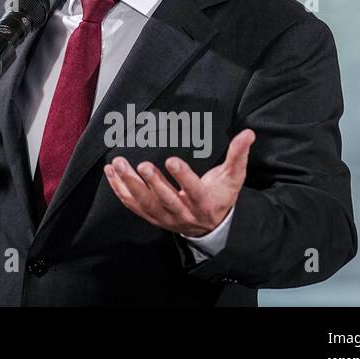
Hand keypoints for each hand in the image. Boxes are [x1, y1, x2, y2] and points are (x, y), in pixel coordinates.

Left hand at [102, 129, 254, 237]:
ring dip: (130, 184)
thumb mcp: (232, 177)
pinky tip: (111, 172)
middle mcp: (184, 213)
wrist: (210, 224)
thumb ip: (238, 155)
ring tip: (119, 164)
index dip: (183, 177)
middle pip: (166, 200)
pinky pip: (132, 205)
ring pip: (145, 204)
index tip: (172, 160)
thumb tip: (248, 134)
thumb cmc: (220, 195)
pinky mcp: (151, 217)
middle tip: (142, 164)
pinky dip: (119, 190)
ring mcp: (165, 218)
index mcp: (204, 203)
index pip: (194, 191)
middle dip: (153, 183)